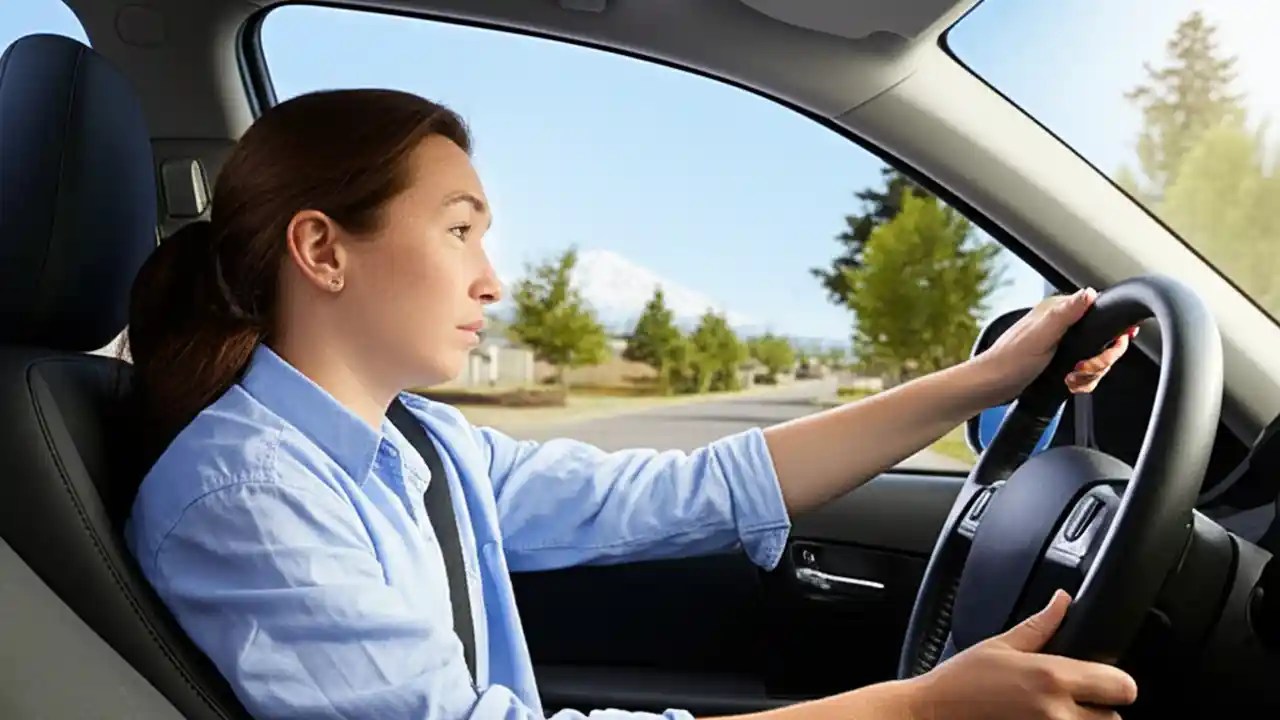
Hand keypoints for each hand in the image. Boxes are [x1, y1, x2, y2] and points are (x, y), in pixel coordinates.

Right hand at [905, 590, 1137, 719]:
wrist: (931, 716)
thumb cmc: (960, 683)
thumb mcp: (1000, 646)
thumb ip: (1041, 626)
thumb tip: (1063, 600)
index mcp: (1051, 677)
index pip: (1122, 686)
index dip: (1115, 683)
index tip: (1102, 683)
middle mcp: (1057, 712)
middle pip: (1114, 719)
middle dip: (1096, 710)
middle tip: (1068, 701)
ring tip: (1052, 714)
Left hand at [983, 288, 1137, 397]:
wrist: (992, 385)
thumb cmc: (1009, 360)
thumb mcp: (1040, 336)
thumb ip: (1065, 314)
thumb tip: (1089, 293)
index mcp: (1060, 311)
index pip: (1104, 316)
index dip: (1112, 337)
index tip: (1104, 351)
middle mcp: (1064, 324)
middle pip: (1106, 342)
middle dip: (1100, 361)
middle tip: (1081, 369)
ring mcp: (1064, 344)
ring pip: (1098, 359)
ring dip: (1090, 374)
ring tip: (1072, 378)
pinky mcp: (1062, 361)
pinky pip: (1087, 371)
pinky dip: (1083, 381)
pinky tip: (1070, 383)